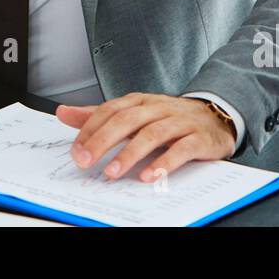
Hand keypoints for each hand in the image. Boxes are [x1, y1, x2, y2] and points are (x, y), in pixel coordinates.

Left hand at [57, 93, 237, 183]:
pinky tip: (149, 176)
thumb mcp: (133, 112)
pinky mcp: (199, 138)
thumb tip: (63, 112)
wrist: (215, 116)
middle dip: (103, 141)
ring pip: (152, 134)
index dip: (91, 129)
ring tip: (112, 172)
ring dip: (129, 154)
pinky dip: (164, 163)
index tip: (76, 151)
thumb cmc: (168, 117)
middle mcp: (158, 108)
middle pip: (127, 120)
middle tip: (85, 161)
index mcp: (139, 101)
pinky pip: (181, 150)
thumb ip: (99, 115)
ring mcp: (179, 122)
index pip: (110, 110)